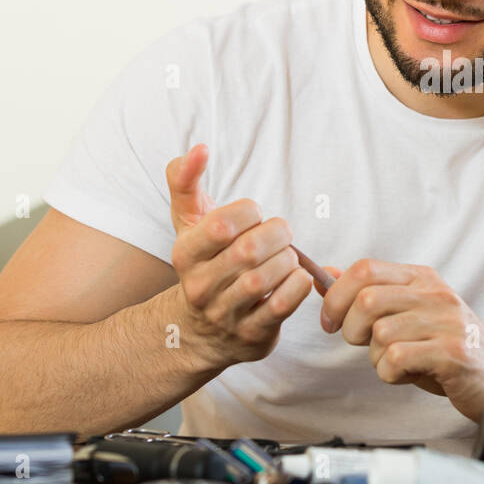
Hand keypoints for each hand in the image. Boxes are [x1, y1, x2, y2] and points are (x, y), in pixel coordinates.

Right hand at [165, 144, 314, 366]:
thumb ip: (185, 180)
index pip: (222, 225)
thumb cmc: (203, 262)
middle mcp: (200, 286)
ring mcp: (225, 314)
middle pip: (248, 251)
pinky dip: (297, 286)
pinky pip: (281, 307)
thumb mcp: (188, 222)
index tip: (255, 215)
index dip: (249, 212)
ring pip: (264, 280)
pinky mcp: (252, 335)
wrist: (200, 331)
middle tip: (282, 233)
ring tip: (287, 255)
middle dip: (276, 234)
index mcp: (185, 254)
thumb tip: (199, 148)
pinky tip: (296, 276)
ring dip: (287, 260)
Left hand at [319, 259, 483, 422]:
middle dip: (351, 329)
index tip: (331, 321)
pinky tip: (410, 374)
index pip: (365, 269)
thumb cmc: (449, 349)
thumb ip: (369, 295)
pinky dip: (391, 374)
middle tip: (362, 345)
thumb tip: (324, 274)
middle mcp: (435, 294)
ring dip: (376, 358)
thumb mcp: (410, 315)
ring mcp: (447, 322)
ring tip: (398, 363)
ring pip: (380, 333)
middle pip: (366, 298)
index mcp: (423, 279)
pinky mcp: (453, 352)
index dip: (336, 296)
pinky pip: (396, 359)